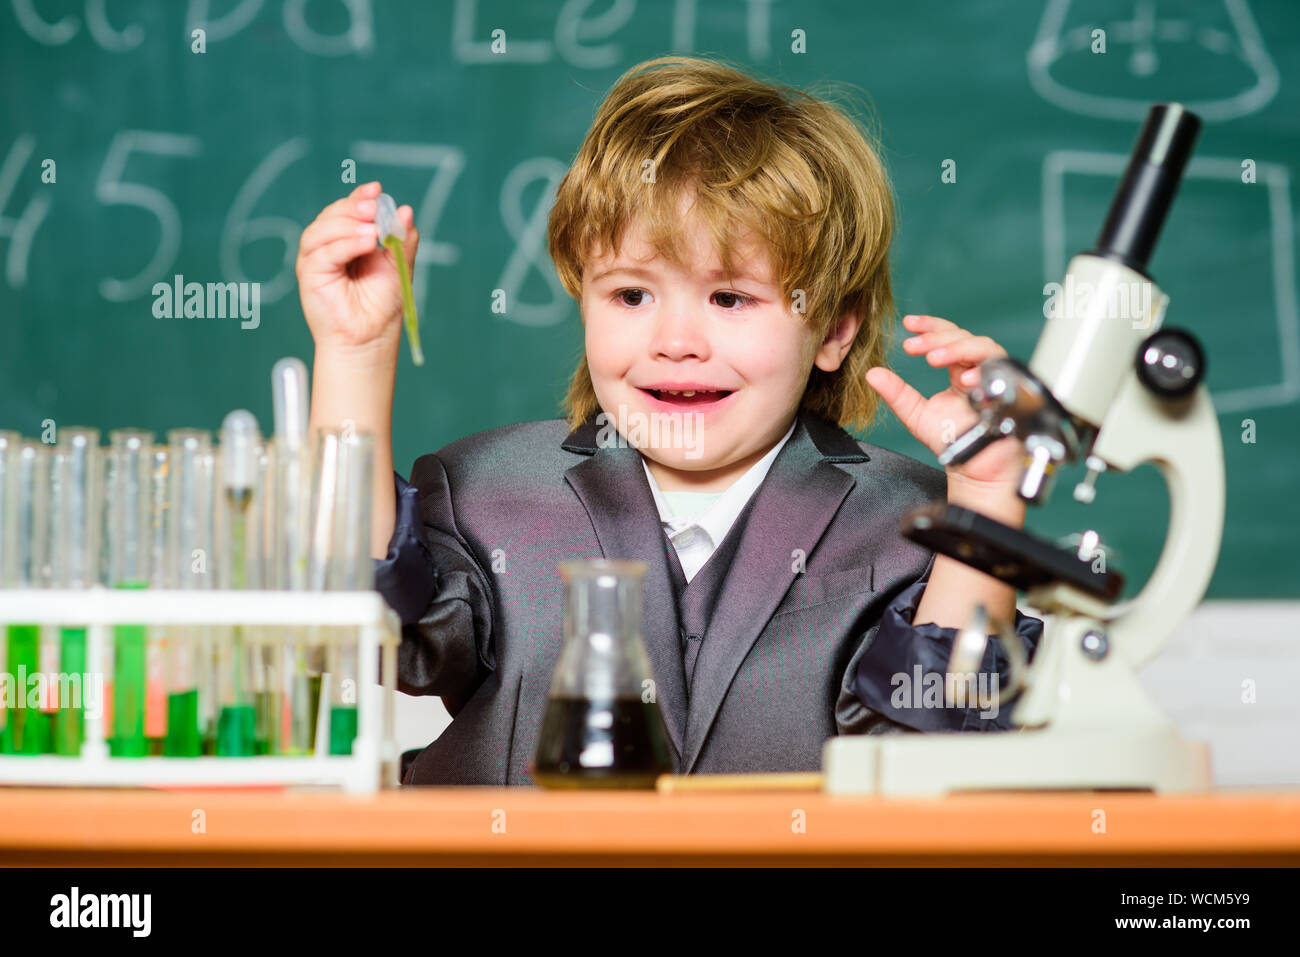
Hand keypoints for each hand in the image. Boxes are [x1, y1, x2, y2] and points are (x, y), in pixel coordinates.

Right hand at [296, 180, 419, 355]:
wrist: (370, 338)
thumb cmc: (381, 305)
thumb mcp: (398, 266)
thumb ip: (402, 239)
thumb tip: (406, 210)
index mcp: (348, 240)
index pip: (349, 210)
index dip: (360, 196)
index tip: (377, 189)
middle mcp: (329, 246)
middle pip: (332, 215)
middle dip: (353, 207)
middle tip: (374, 206)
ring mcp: (316, 259)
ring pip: (322, 229)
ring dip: (348, 224)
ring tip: (373, 231)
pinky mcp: (309, 275)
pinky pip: (323, 252)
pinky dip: (345, 244)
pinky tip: (365, 242)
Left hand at [865, 314, 1022, 488]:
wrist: (974, 469)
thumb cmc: (953, 441)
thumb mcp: (916, 414)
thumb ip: (897, 393)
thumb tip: (872, 373)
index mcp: (958, 370)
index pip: (947, 337)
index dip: (930, 326)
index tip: (908, 323)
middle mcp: (978, 370)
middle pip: (964, 338)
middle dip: (938, 337)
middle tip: (913, 346)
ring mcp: (995, 378)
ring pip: (984, 348)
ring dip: (957, 349)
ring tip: (933, 357)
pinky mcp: (1010, 391)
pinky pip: (1002, 373)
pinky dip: (982, 372)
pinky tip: (964, 378)